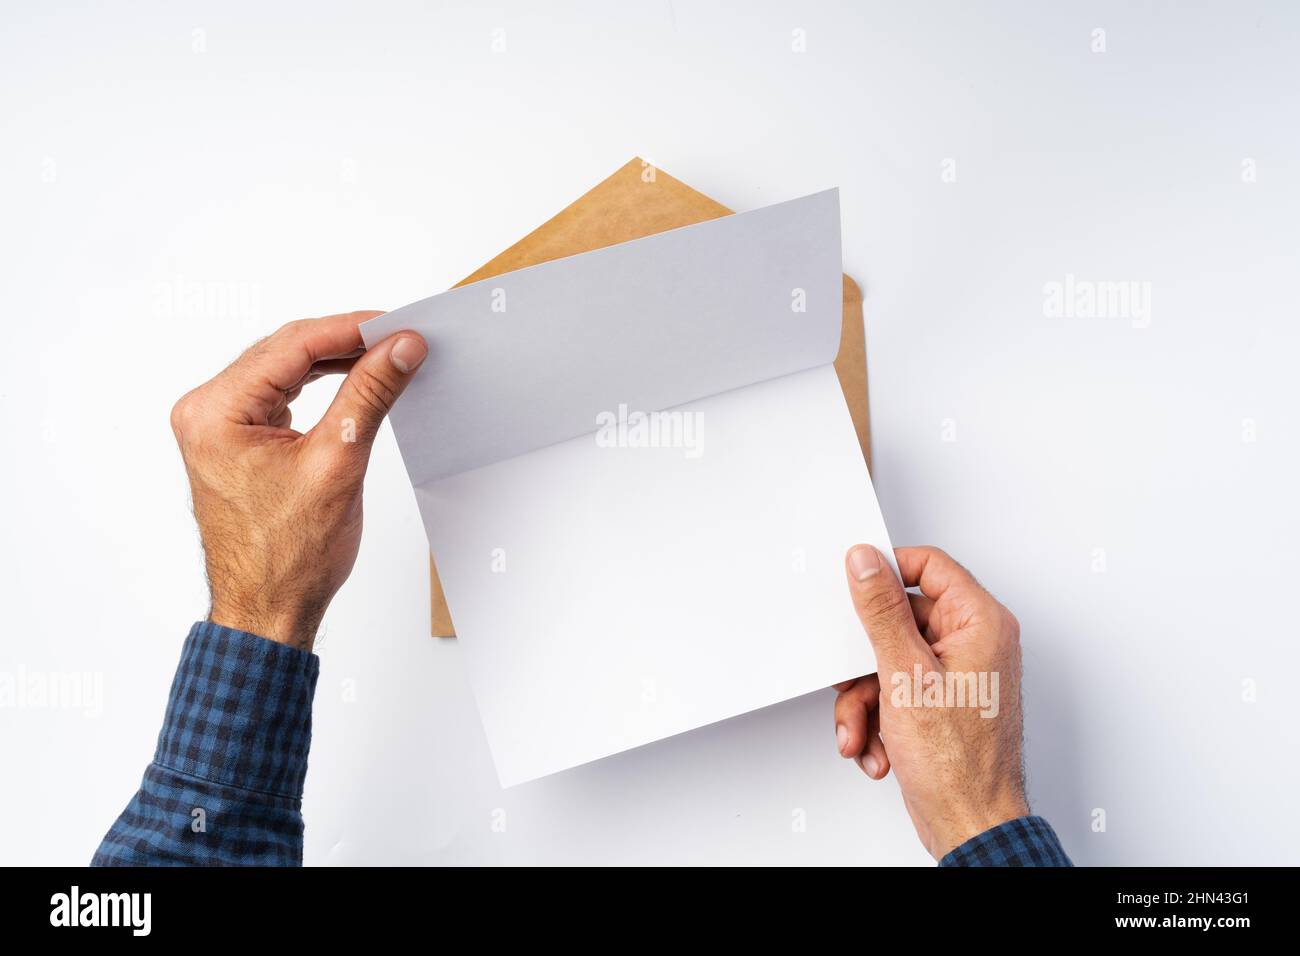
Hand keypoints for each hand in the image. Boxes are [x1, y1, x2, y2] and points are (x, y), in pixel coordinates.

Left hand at [169, 311, 426, 650]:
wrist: (268, 611)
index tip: (396, 326)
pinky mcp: (235, 441)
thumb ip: (369, 395)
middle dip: (344, 342)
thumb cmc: (288, 557)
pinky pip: (279, 395)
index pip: (291, 346)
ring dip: (333, 361)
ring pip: (283, 370)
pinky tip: (351, 381)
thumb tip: (399, 349)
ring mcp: (217, 427)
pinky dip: (317, 386)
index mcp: (214, 412)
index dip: (350, 329)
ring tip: (383, 356)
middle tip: (398, 337)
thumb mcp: (338, 462)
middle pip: (284, 351)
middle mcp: (206, 412)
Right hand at [834, 545, 1028, 859]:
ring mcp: (956, 675)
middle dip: (865, 664)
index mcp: (979, 623)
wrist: (969, 823)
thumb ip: (882, 612)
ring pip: (888, 661)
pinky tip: (879, 746)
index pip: (929, 566)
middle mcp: (973, 643)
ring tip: (864, 729)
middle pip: (898, 621)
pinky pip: (894, 690)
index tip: (854, 590)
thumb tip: (866, 562)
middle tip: (854, 681)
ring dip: (865, 700)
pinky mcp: (939, 703)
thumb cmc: (958, 763)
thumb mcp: (904, 674)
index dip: (886, 573)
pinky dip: (878, 719)